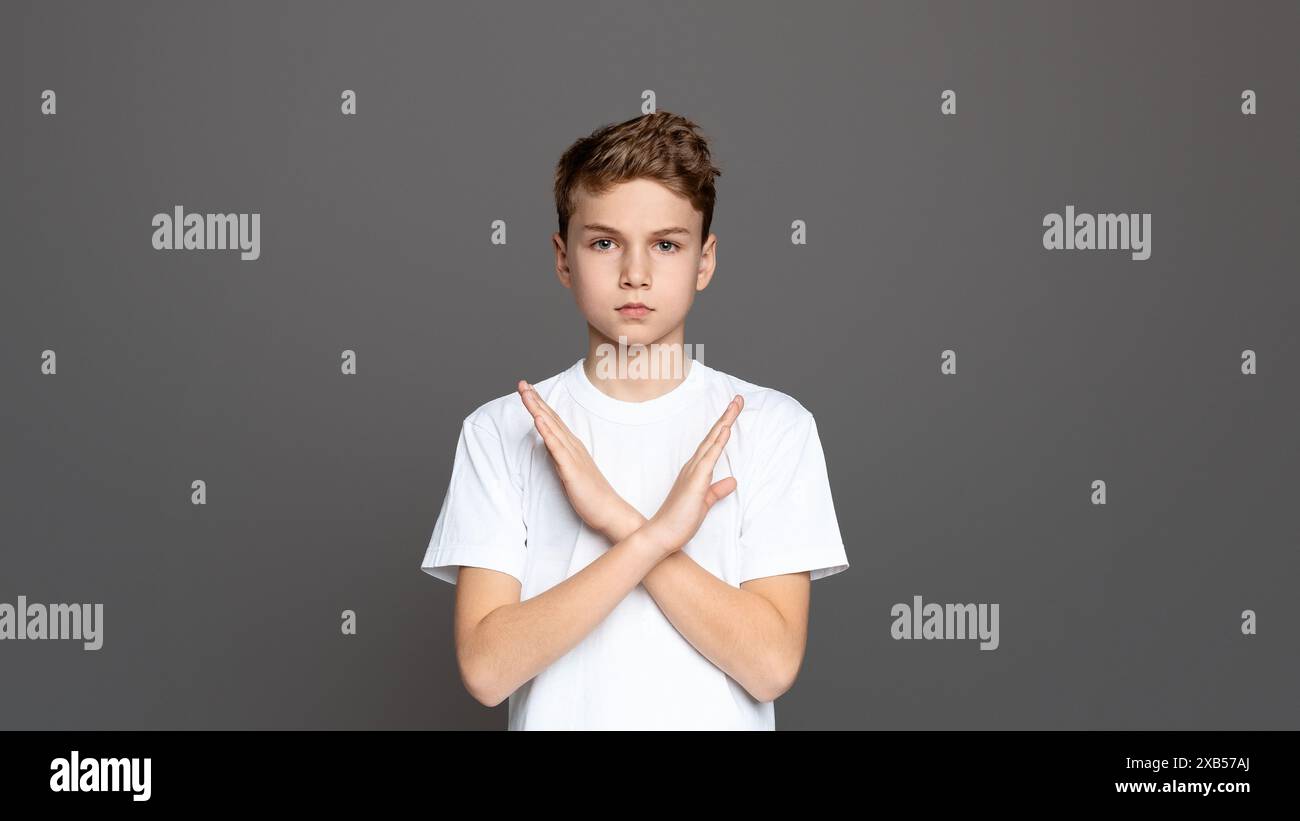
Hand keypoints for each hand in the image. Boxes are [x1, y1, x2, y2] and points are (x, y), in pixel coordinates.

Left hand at [517, 380, 641, 542]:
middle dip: (535, 400)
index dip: (540, 405)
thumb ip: (560, 456)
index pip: (553, 421)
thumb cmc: (591, 494)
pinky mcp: (571, 469)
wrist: (609, 511)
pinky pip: (556, 447)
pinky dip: (547, 432)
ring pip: (552, 427)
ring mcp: (572, 456)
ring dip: (538, 409)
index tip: (528, 390)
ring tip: (526, 393)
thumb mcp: (570, 471)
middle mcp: (573, 446)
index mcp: (572, 446)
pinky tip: (538, 420)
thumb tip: (548, 444)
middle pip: (551, 418)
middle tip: (522, 383)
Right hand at [642, 395, 743, 557]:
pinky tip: (725, 430)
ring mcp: (693, 472)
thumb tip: (733, 481)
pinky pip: (709, 458)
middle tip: (739, 399)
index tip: (734, 412)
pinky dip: (718, 443)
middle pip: (713, 436)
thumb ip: (717, 490)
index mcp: (695, 471)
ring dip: (724, 423)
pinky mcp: (695, 482)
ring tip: (735, 406)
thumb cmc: (679, 520)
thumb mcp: (704, 502)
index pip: (713, 444)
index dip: (724, 427)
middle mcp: (693, 467)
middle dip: (727, 417)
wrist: (661, 534)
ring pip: (712, 442)